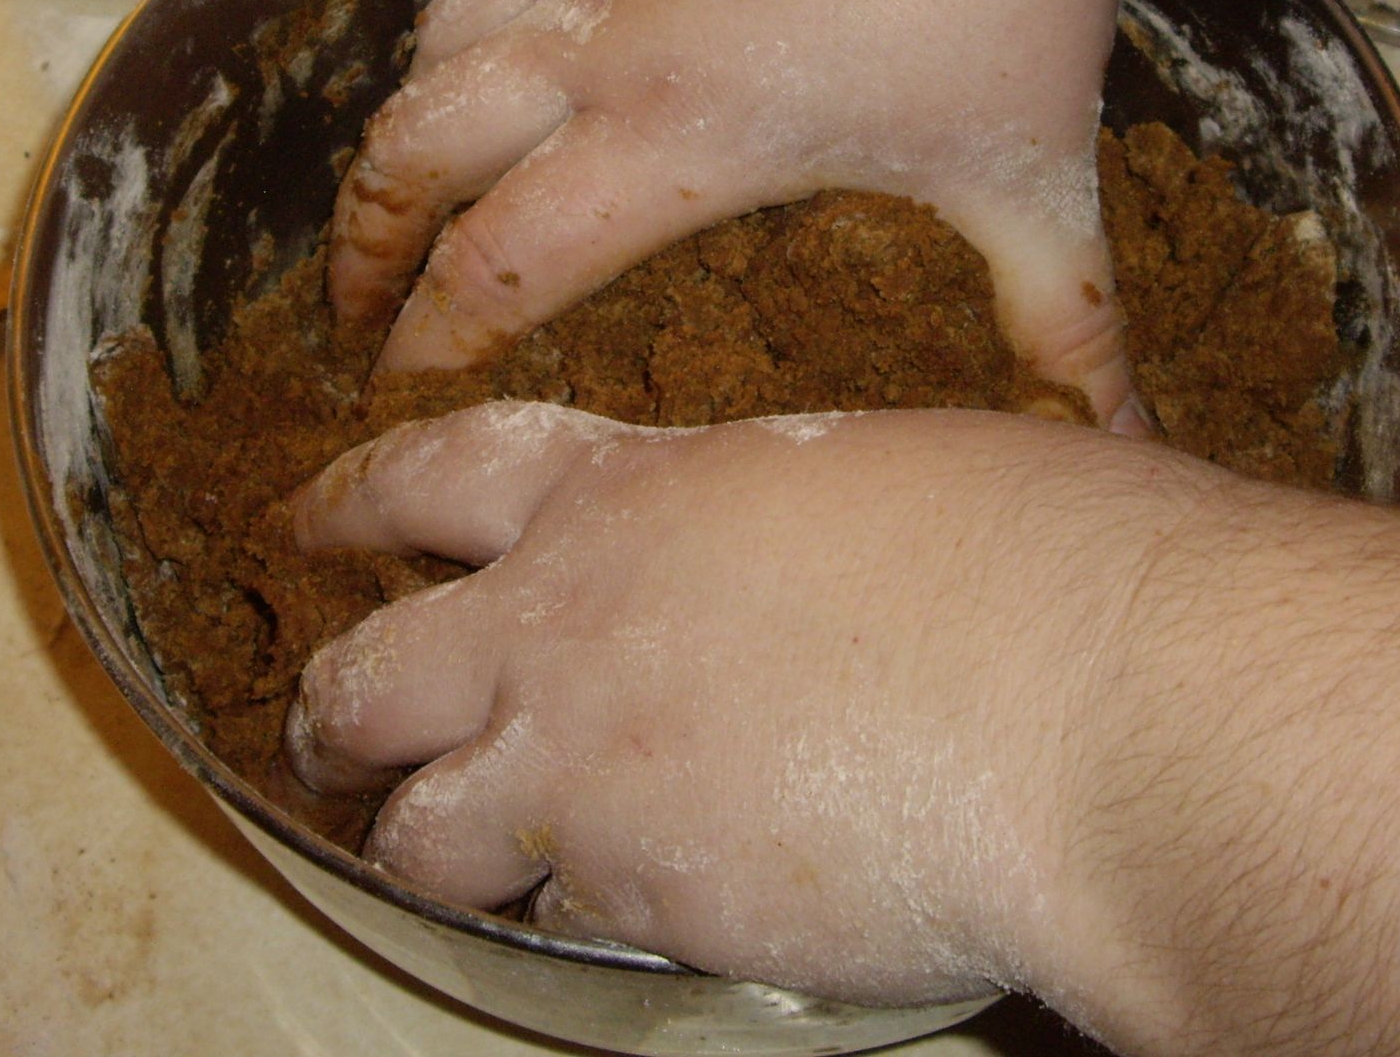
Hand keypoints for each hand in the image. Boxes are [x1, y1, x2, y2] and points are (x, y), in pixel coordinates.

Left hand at [282, 400, 1163, 1005]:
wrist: (1089, 710)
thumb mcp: (874, 479)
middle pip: (366, 674)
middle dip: (333, 707)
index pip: (437, 474)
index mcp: (633, 497)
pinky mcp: (641, 903)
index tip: (310, 519)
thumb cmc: (1031, 564)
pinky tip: (629, 903)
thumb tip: (783, 564)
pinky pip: (548, 925)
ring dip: (428, 841)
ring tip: (455, 850)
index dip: (355, 498)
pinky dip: (565, 919)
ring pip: (419, 833)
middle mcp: (573, 629)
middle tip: (332, 725)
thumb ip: (771, 524)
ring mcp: (590, 775)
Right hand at [327, 0, 1151, 428]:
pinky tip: (562, 14)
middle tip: (350, 294)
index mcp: (675, 134)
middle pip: (416, 141)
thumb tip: (1127, 438)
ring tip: (415, 151)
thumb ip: (1065, 321)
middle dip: (364, 232)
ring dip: (412, 101)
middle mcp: (608, 35)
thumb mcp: (1032, 170)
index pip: (499, 264)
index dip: (428, 338)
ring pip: (448, 22)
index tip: (387, 385)